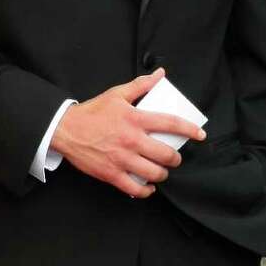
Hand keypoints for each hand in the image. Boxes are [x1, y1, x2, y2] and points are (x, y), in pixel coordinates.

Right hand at [52, 70, 205, 198]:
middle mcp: (131, 140)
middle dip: (175, 158)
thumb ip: (141, 85)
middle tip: (174, 158)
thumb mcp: (117, 94)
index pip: (171, 124)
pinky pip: (135, 188)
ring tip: (162, 171)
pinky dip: (146, 191)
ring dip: (163, 174)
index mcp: (135, 119)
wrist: (65, 130)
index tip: (200, 136)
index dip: (190, 130)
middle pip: (166, 154)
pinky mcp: (111, 174)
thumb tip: (160, 74)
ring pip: (154, 173)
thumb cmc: (91, 112)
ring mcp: (121, 159)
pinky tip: (148, 188)